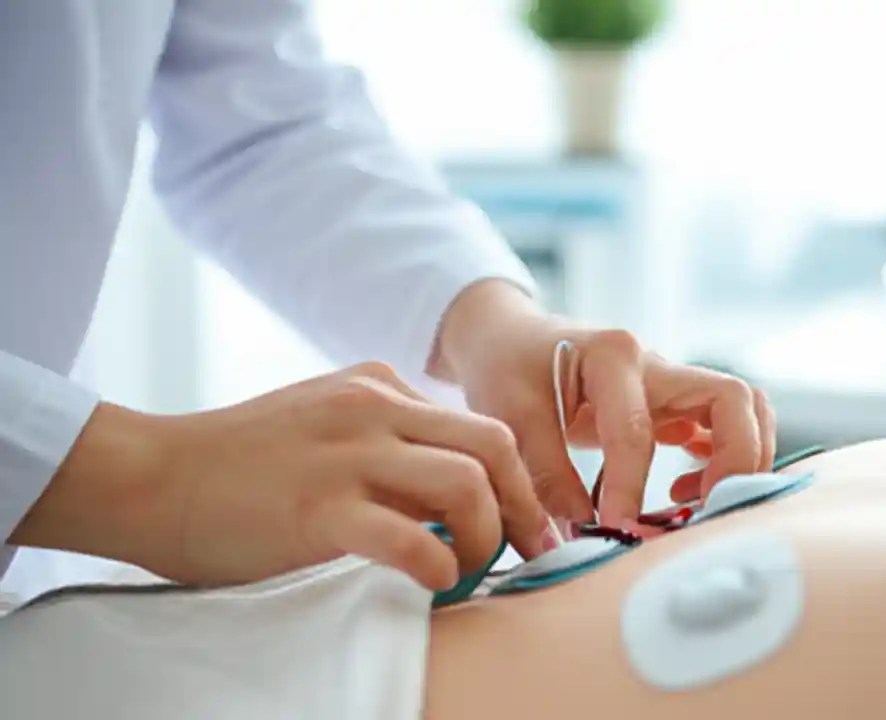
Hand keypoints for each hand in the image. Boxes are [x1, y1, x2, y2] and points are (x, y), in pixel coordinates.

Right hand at [8, 363, 550, 588]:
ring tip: (468, 568)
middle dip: (522, 504)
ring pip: (466, 482)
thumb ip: (387, 437)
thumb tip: (454, 486)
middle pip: (493, 444)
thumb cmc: (241, 463)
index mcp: (378, 385)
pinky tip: (435, 581)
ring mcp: (346, 454)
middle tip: (524, 549)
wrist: (153, 476)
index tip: (523, 524)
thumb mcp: (326, 421)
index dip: (515, 481)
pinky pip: (409, 538)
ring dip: (485, 535)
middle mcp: (372, 407)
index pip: (480, 426)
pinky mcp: (318, 507)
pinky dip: (439, 566)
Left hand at [432, 282, 776, 527]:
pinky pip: (726, 425)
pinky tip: (680, 492)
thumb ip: (544, 474)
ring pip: (745, 409)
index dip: (628, 489)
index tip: (615, 532)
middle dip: (733, 462)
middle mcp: (656, 361)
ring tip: (691, 502)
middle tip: (701, 512)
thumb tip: (578, 534)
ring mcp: (673, 381)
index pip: (636, 430)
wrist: (510, 339)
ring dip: (740, 459)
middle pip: (733, 401)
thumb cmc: (506, 370)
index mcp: (612, 354)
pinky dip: (724, 460)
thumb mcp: (509, 416)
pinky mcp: (676, 403)